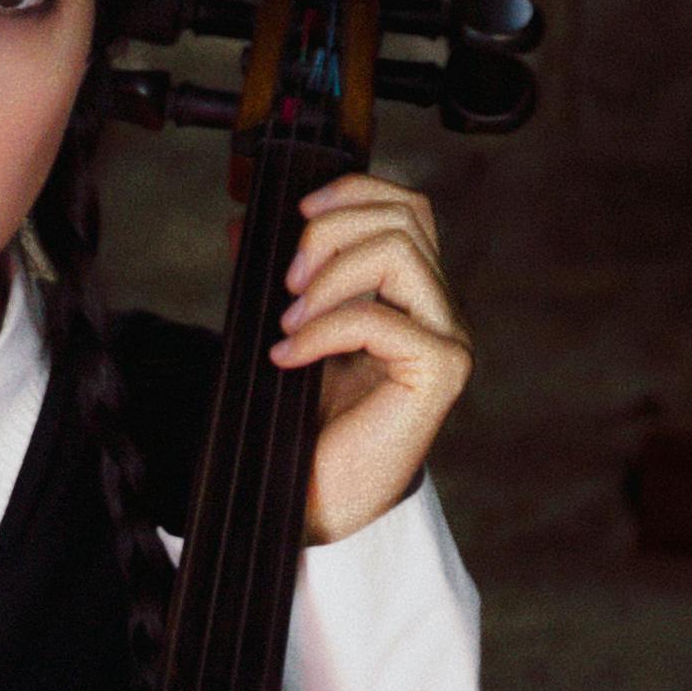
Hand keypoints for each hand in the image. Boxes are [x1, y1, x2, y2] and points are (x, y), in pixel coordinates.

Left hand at [274, 167, 468, 545]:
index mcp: (412, 291)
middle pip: (403, 217)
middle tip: (286, 282)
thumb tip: (244, 221)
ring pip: (399, 252)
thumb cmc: (309, 422)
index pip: (406, 207)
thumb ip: (279, 276)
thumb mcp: (291, 328)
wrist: (318, 498)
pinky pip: (380, 319)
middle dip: (331, 232)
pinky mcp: (440, 371)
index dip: (353, 192)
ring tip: (289, 318)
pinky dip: (324, 329)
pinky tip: (290, 354)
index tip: (296, 212)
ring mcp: (447, 338)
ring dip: (330, 276)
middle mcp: (439, 308)